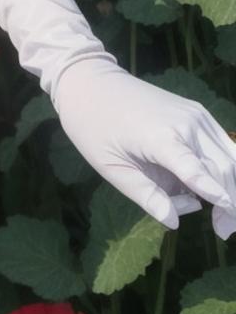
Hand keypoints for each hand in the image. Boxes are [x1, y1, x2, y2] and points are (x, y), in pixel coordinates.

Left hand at [51, 57, 235, 237]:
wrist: (92, 83)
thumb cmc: (93, 127)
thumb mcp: (111, 166)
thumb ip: (145, 194)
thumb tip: (174, 221)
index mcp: (161, 137)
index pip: (200, 172)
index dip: (218, 198)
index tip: (227, 223)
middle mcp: (188, 123)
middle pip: (223, 168)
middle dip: (230, 202)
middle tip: (223, 231)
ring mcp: (196, 115)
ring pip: (230, 155)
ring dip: (231, 185)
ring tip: (224, 215)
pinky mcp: (198, 112)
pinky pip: (222, 143)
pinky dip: (225, 167)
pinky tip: (214, 189)